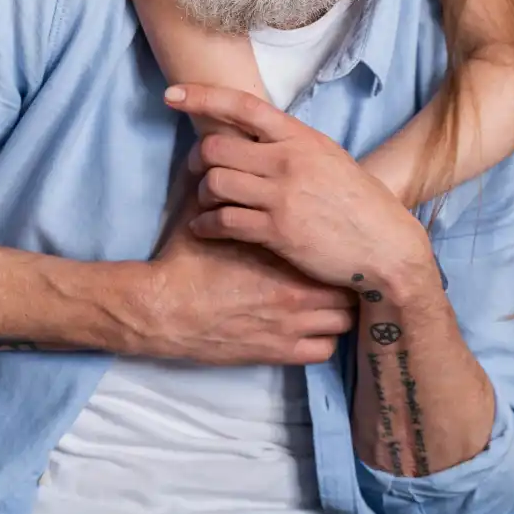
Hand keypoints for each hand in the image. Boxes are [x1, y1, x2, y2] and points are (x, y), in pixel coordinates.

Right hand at [129, 190, 354, 364]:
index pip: (334, 251)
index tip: (329, 246)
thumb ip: (228, 194)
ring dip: (338, 312)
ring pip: (344, 322)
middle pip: (349, 288)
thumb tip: (228, 159)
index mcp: (283, 255)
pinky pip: (324, 350)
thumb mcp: (206, 217)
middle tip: (331, 274)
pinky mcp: (279, 353)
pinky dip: (323, 340)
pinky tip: (309, 329)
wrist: (164, 310)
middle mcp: (296, 293)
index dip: (335, 249)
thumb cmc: (184, 263)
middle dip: (344, 280)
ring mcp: (290, 327)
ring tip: (325, 303)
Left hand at [167, 84, 433, 293]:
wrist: (387, 247)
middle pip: (214, 148)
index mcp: (301, 137)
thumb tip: (254, 136)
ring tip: (206, 203)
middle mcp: (288, 161)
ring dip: (201, 194)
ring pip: (214, 184)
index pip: (243, 106)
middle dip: (196, 160)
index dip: (203, 96)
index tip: (172, 95)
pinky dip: (205, 225)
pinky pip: (223, 221)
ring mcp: (281, 196)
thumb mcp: (328, 158)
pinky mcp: (277, 232)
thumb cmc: (358, 202)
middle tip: (196, 171)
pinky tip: (204, 228)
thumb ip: (291, 146)